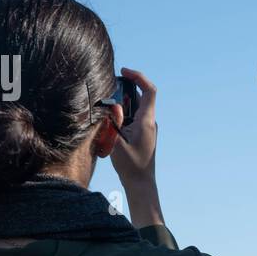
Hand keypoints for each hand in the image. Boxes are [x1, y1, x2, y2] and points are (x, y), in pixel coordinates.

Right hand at [109, 67, 156, 190]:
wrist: (141, 183)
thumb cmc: (130, 166)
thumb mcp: (117, 143)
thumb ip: (114, 122)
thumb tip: (114, 105)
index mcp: (146, 121)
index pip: (148, 90)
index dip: (138, 77)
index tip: (124, 72)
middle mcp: (149, 121)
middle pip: (141, 96)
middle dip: (125, 89)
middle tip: (109, 88)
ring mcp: (147, 127)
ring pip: (136, 107)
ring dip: (123, 103)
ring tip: (107, 107)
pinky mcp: (143, 133)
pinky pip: (134, 116)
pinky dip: (123, 113)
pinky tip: (111, 122)